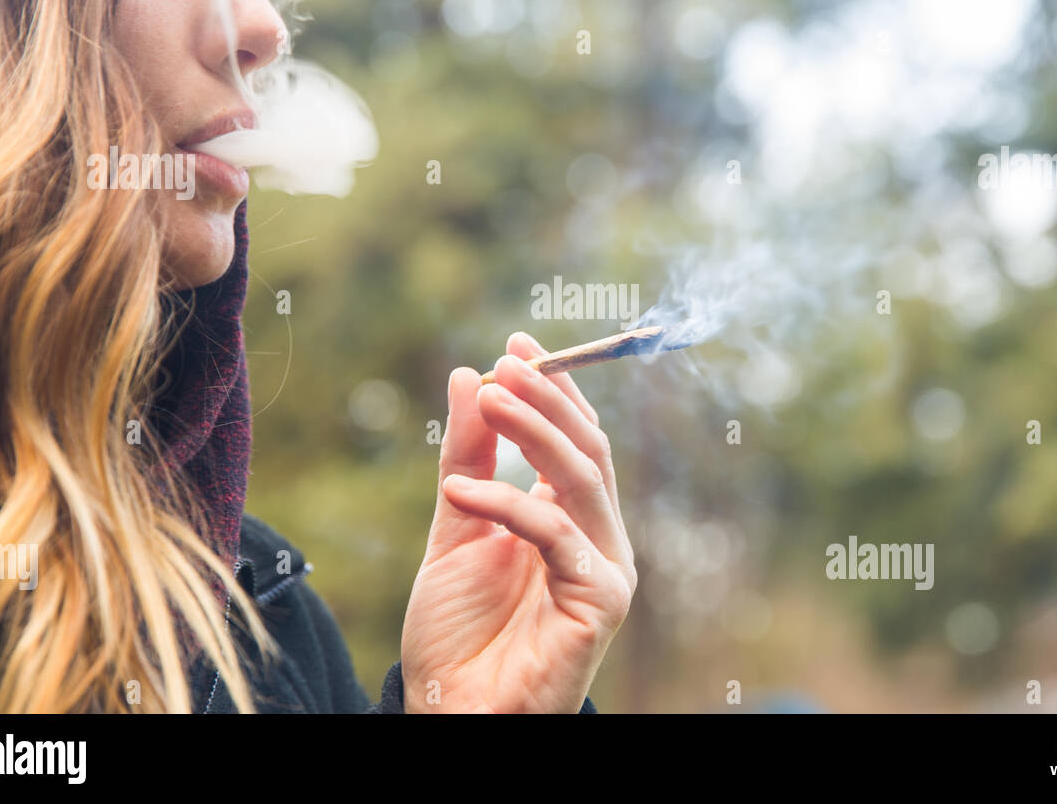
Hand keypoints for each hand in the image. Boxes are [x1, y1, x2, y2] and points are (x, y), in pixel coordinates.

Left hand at [399, 332, 636, 712]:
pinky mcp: (601, 601)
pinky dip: (507, 502)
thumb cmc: (457, 632)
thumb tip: (469, 375)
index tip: (516, 344)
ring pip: (584, 478)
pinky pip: (556, 532)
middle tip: (507, 361)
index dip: (553, 388)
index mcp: (572, 521)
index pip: (574, 440)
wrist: (451, 712)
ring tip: (489, 397)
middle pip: (589, 449)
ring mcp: (606, 569)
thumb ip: (467, 456)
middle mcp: (598, 539)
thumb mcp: (455, 526)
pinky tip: (459, 491)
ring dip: (536, 430)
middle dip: (549, 399)